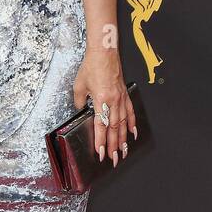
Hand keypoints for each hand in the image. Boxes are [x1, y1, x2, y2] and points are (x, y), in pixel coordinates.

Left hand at [72, 50, 135, 167]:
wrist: (104, 53)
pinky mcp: (124, 94)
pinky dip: (132, 124)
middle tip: (114, 159)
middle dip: (113, 146)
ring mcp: (121, 98)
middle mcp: (113, 101)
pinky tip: (132, 133)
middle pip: (114, 129)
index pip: (101, 126)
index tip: (100, 153)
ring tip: (123, 151)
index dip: (101, 141)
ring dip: (123, 139)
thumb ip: (79, 101)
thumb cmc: (92, 66)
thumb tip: (80, 111)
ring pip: (123, 123)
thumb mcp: (79, 86)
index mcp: (101, 100)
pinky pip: (130, 112)